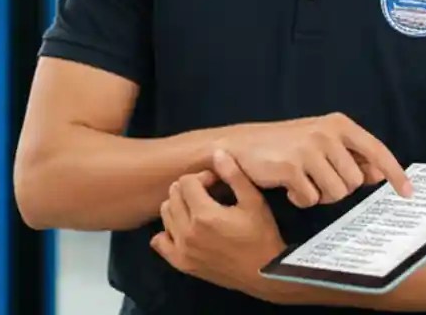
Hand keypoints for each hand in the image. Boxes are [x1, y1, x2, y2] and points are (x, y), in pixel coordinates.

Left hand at [151, 150, 286, 295]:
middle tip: (208, 194)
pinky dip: (167, 231)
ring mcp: (182, 249)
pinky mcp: (181, 263)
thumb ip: (233, 175)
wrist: (265, 272)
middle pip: (173, 195)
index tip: (216, 183)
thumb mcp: (254, 201)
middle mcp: (187, 232)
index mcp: (204, 214)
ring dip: (178, 206)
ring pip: (165, 214)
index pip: (186, 182)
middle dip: (189, 189)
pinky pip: (160, 241)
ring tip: (198, 209)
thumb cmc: (262, 234)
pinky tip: (184, 229)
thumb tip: (217, 153)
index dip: (202, 177)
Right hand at [220, 112, 412, 207]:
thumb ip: (350, 156)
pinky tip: (288, 186)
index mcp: (339, 124)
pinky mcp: (291, 167)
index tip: (409, 193)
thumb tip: (378, 174)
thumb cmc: (284, 146)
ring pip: (336, 193)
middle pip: (354, 181)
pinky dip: (301, 200)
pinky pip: (311, 199)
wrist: (240, 145)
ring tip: (302, 181)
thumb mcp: (321, 143)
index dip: (395, 174)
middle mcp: (327, 133)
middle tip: (317, 178)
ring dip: (319, 195)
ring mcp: (308, 149)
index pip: (377, 151)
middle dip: (338, 188)